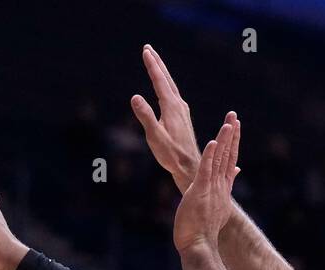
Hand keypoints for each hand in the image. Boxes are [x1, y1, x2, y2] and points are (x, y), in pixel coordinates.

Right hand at [131, 45, 201, 193]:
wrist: (190, 166)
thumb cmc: (171, 155)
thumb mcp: (155, 136)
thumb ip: (145, 116)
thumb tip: (134, 97)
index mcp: (171, 107)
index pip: (159, 80)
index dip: (152, 65)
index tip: (145, 50)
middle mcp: (179, 105)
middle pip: (167, 79)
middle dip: (157, 63)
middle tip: (148, 48)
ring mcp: (182, 111)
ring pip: (170, 86)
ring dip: (162, 73)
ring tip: (155, 63)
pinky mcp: (182, 118)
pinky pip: (173, 95)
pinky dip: (166, 85)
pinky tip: (165, 88)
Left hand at [173, 113, 240, 252]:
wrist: (199, 246)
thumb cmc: (202, 230)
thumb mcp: (216, 207)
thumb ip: (224, 190)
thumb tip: (232, 177)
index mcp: (222, 189)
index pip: (230, 161)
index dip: (233, 143)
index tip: (235, 126)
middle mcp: (220, 186)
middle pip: (228, 155)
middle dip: (232, 134)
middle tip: (234, 115)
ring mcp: (212, 189)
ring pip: (220, 160)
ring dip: (224, 140)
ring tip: (229, 123)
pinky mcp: (200, 192)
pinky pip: (206, 171)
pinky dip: (210, 156)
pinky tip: (213, 142)